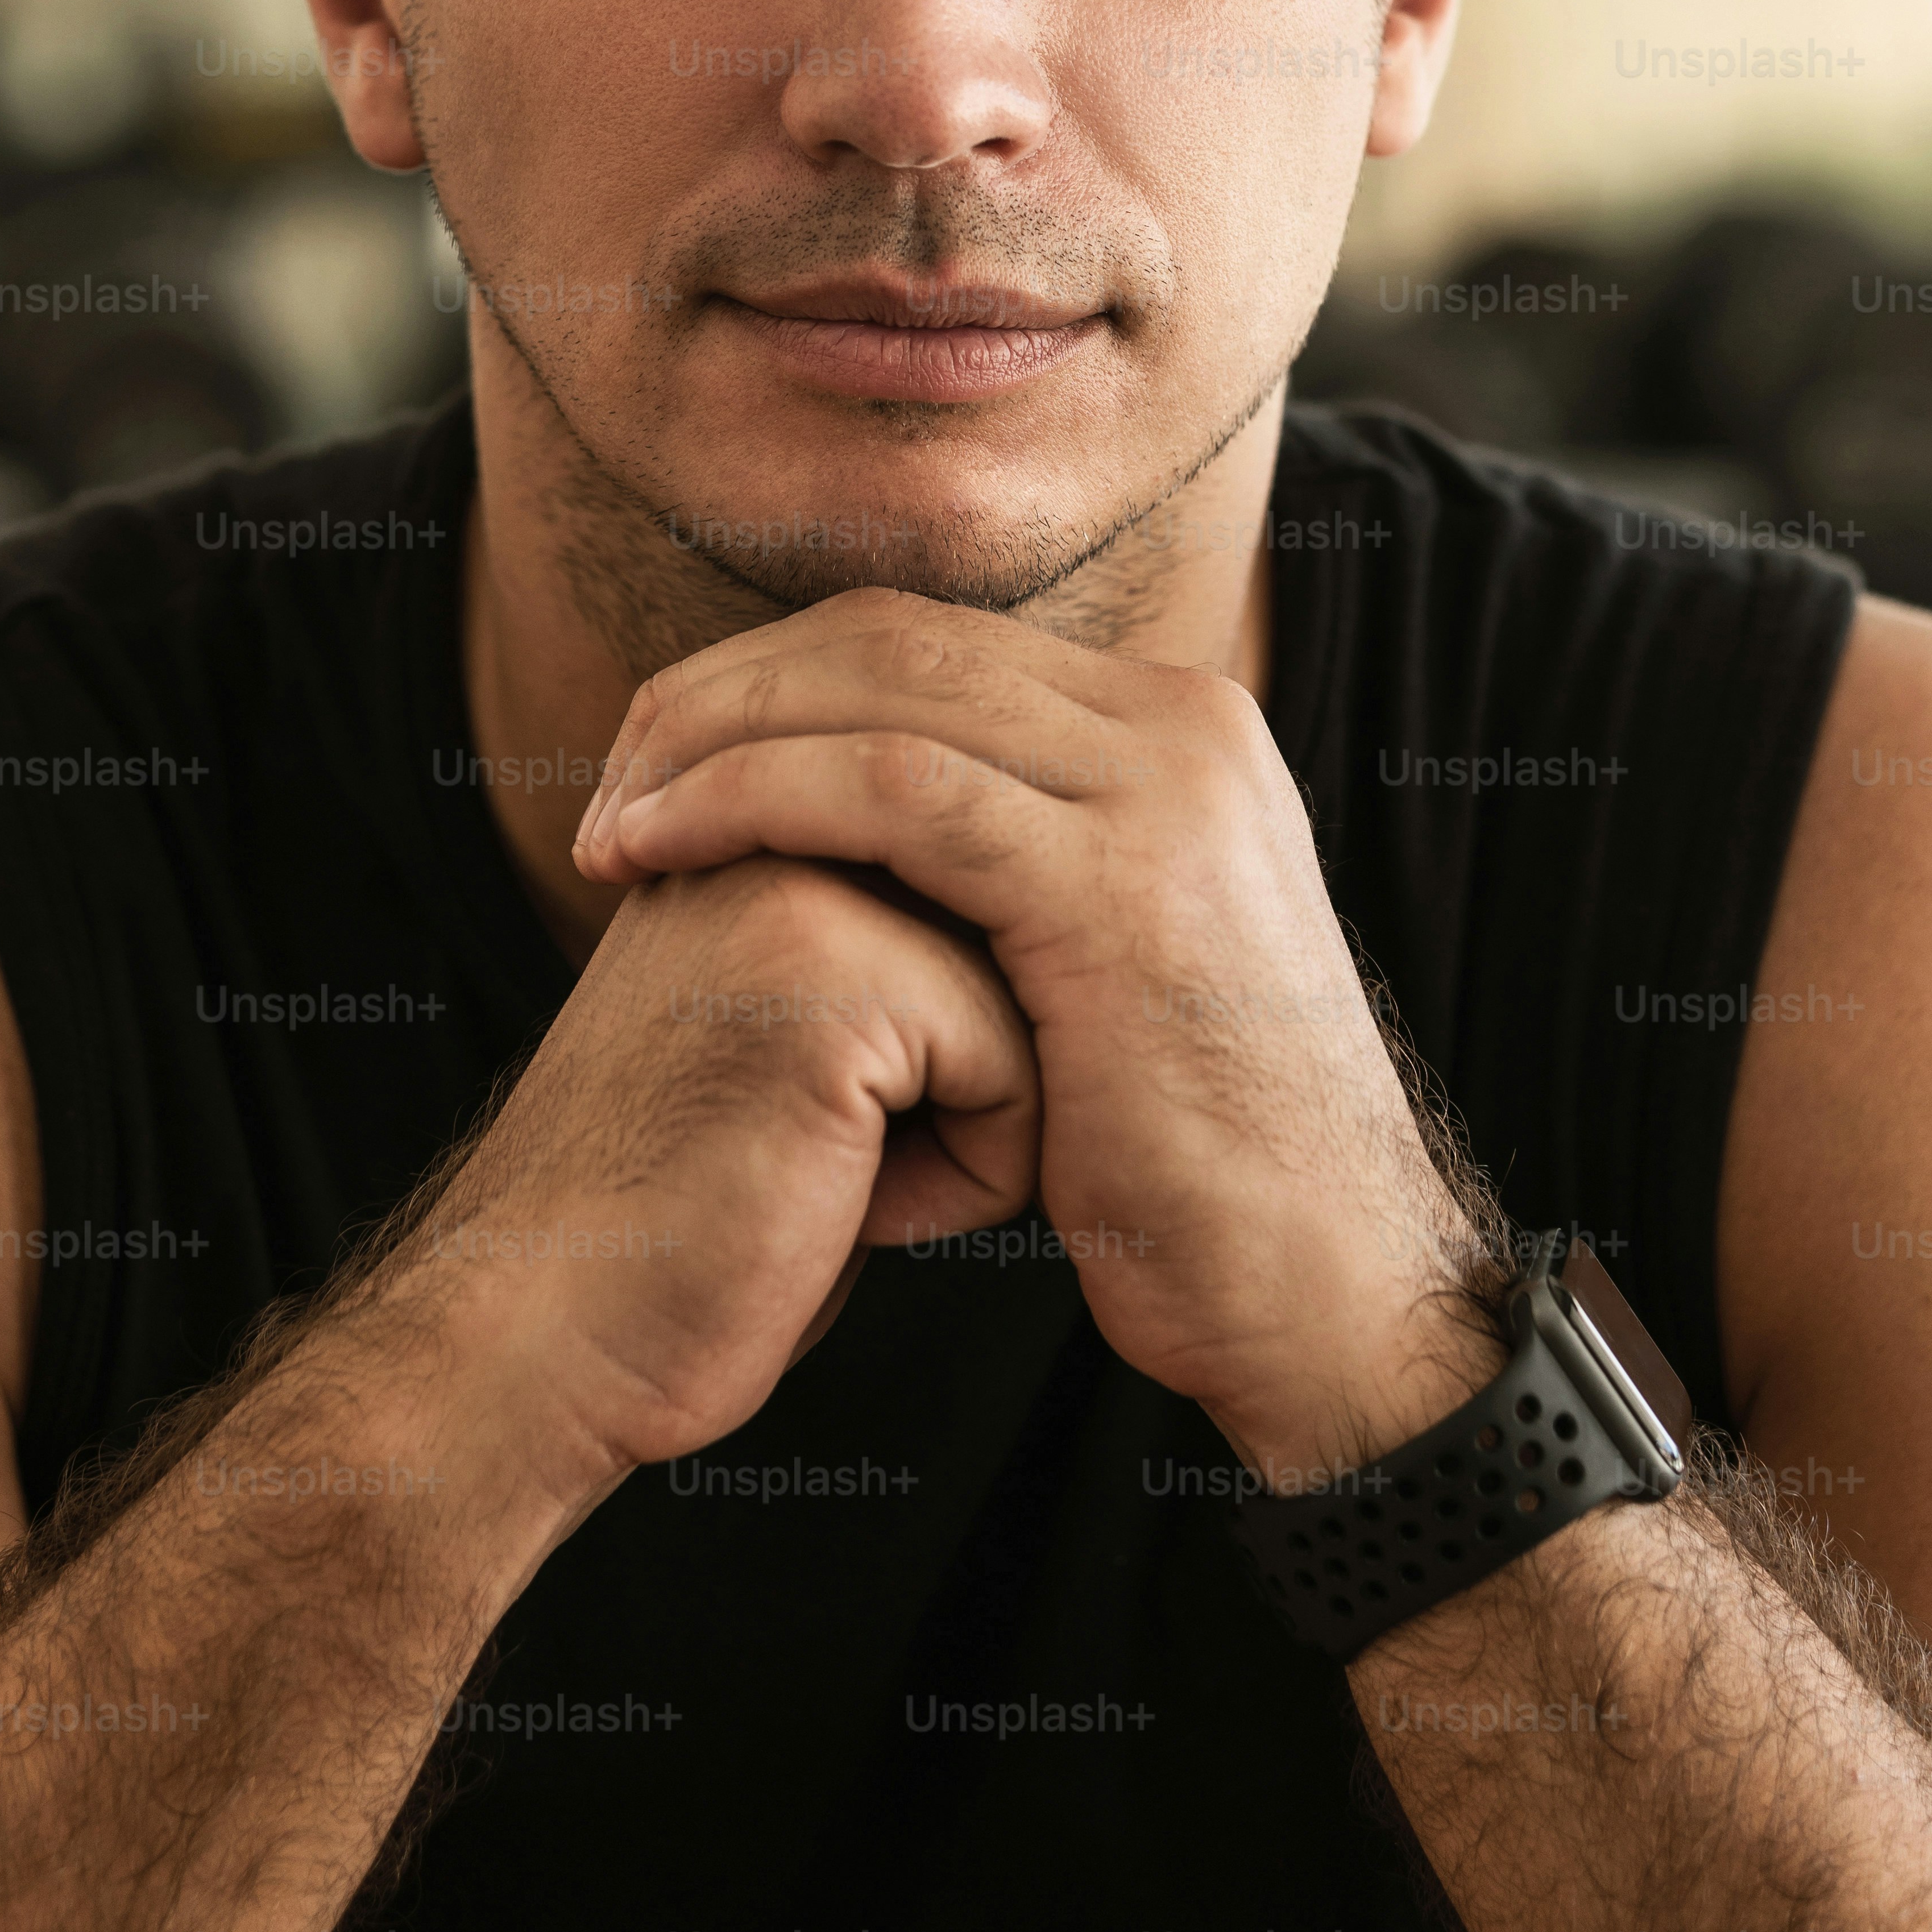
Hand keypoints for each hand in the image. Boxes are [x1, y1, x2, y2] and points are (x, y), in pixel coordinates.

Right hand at [405, 852, 1040, 1479]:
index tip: (820, 1106)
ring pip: (1034, 991)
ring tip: (828, 1168)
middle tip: (825, 1146)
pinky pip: (1018, 1070)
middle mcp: (776, 817)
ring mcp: (804, 888)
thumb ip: (880, 928)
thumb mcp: (781, 1025)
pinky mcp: (842, 982)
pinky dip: (968, 1175)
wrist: (540, 1332)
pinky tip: (842, 1204)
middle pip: (1018, 922)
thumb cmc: (682, 1211)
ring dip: (971, 1119)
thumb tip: (1040, 912)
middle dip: (969, 1064)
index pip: (976, 874)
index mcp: (753, 809)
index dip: (944, 1028)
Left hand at [575, 590, 1500, 1478]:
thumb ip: (1020, 865)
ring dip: (713, 741)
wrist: (1326, 1293)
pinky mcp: (1116, 883)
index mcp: (1177, 725)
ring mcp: (1161, 790)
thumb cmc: (1192, 1165)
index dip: (774, 678)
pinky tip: (658, 849)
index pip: (928, 639)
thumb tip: (860, 824)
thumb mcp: (1110, 966)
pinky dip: (752, 797)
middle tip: (607, 776)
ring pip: (878, 690)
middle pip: (892, 638)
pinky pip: (889, 789)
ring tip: (605, 822)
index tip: (661, 760)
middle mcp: (1181, 723)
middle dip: (725, 692)